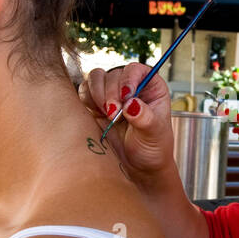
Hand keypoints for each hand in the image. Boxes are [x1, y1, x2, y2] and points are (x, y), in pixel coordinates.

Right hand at [76, 62, 176, 184]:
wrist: (137, 167)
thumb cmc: (152, 149)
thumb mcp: (154, 135)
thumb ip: (145, 118)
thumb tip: (132, 104)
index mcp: (151, 87)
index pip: (137, 69)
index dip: (129, 79)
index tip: (126, 97)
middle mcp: (130, 86)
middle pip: (114, 74)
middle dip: (111, 93)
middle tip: (114, 114)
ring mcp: (111, 94)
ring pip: (96, 78)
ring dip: (97, 94)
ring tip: (107, 114)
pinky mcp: (95, 104)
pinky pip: (84, 90)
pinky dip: (86, 99)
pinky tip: (96, 114)